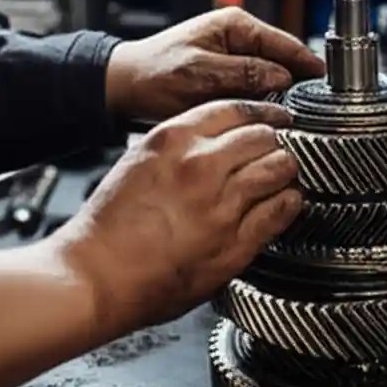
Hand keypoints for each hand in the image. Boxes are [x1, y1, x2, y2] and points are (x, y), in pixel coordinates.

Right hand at [49, 100, 302, 330]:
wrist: (97, 276)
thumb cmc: (110, 228)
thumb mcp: (140, 163)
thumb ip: (181, 147)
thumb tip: (215, 141)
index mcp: (175, 141)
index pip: (239, 109)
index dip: (264, 114)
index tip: (275, 119)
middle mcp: (202, 166)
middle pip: (264, 137)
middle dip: (275, 144)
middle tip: (277, 153)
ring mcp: (223, 204)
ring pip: (280, 168)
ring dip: (285, 172)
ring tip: (283, 178)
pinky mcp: (237, 241)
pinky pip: (282, 209)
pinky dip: (289, 203)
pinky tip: (284, 203)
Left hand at [105, 7, 325, 123]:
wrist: (123, 89)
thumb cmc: (152, 74)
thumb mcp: (199, 73)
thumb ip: (243, 73)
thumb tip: (282, 78)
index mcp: (236, 26)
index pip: (286, 43)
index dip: (310, 63)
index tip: (330, 82)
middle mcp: (240, 40)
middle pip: (285, 62)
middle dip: (298, 84)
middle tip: (315, 107)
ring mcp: (237, 60)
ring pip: (273, 80)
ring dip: (282, 96)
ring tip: (298, 116)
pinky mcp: (231, 80)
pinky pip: (258, 91)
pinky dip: (266, 103)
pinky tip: (273, 119)